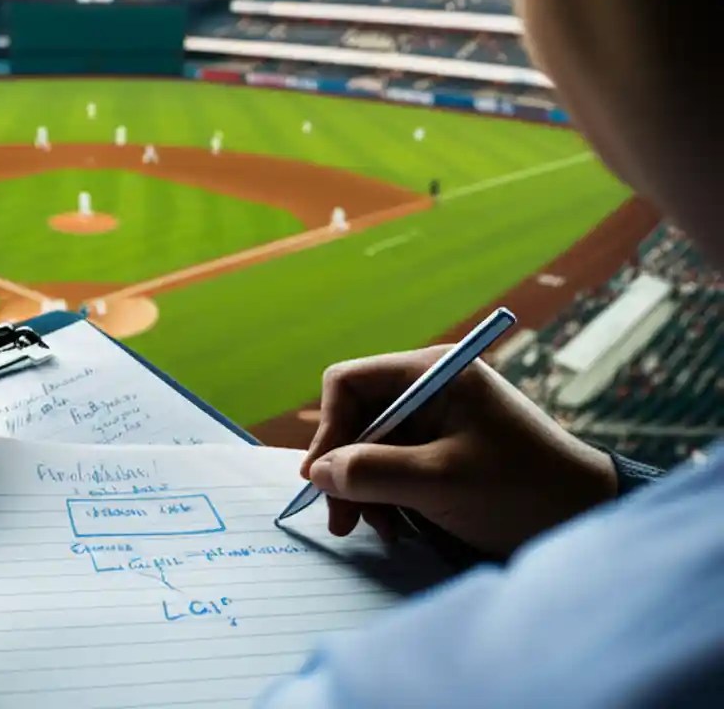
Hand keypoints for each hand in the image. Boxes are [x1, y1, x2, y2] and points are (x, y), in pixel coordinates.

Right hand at [300, 347, 617, 555]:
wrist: (586, 518)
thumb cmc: (521, 490)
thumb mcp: (439, 482)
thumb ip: (372, 472)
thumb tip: (317, 472)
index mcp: (434, 373)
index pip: (349, 384)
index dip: (329, 430)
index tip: (322, 480)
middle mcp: (431, 387)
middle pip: (357, 418)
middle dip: (345, 470)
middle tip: (342, 521)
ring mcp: (437, 418)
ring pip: (370, 447)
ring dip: (364, 489)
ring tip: (378, 529)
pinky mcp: (442, 449)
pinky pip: (393, 465)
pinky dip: (386, 495)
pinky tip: (397, 525)